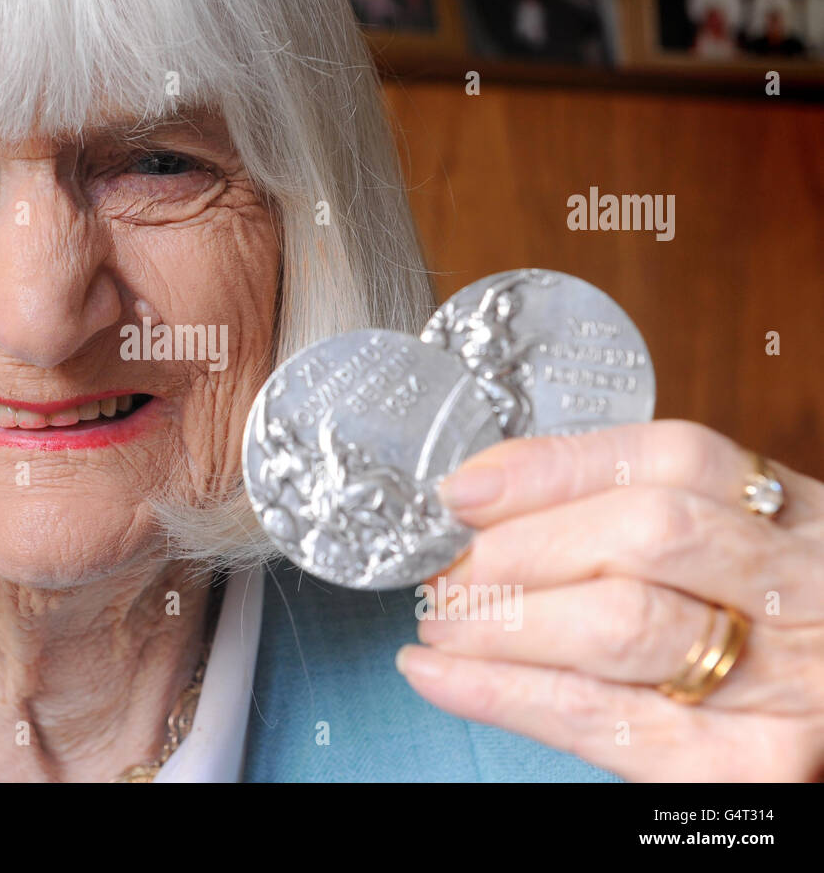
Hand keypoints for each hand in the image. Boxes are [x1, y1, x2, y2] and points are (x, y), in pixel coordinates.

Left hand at [396, 420, 823, 780]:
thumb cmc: (763, 639)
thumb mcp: (728, 559)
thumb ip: (629, 519)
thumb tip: (482, 501)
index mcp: (791, 518)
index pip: (674, 459)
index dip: (553, 470)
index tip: (463, 492)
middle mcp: (802, 587)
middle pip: (647, 532)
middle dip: (521, 548)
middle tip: (447, 571)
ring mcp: (782, 680)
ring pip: (621, 622)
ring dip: (501, 619)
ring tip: (439, 623)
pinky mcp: (745, 766)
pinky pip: (598, 718)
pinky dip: (501, 692)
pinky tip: (439, 676)